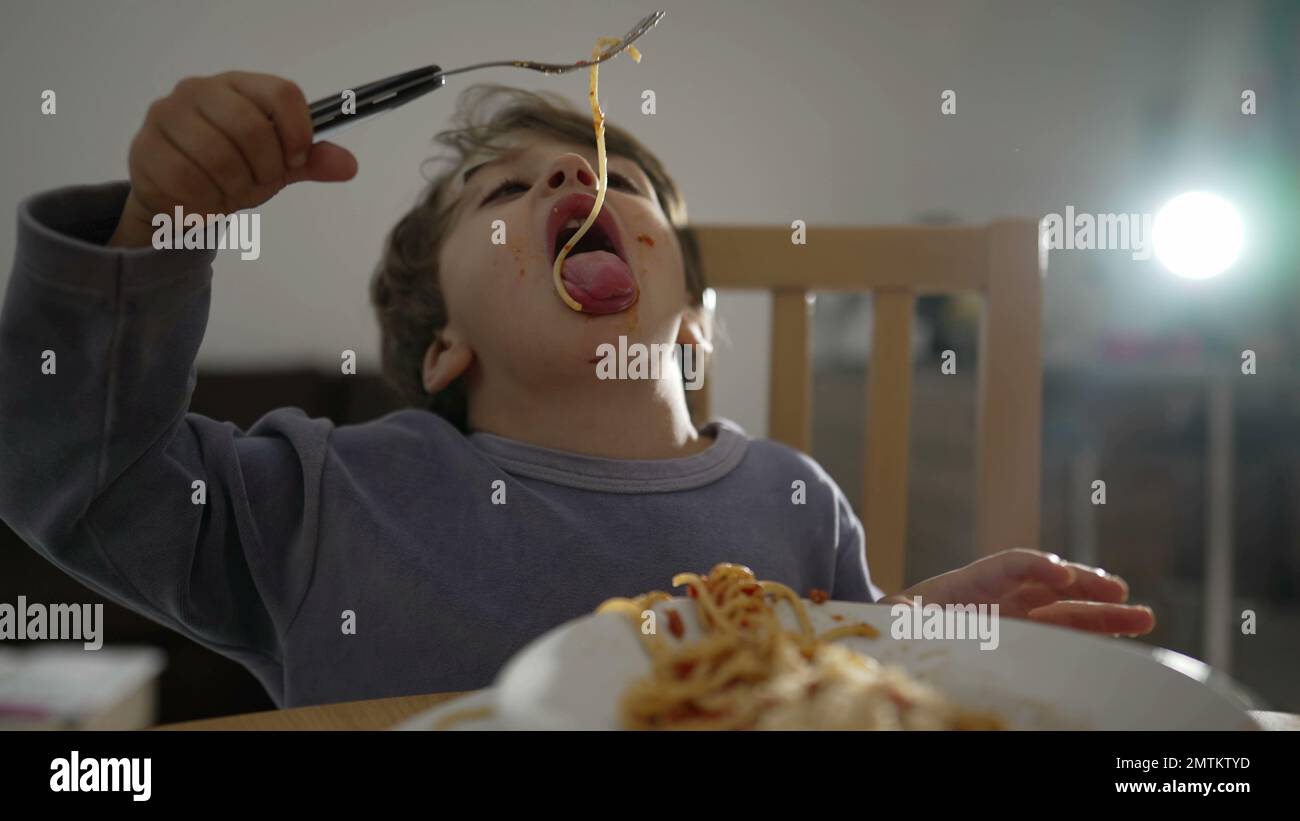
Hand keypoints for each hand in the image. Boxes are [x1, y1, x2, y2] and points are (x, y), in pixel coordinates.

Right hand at [109, 71, 357, 246]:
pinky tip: (205, 200)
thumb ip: (310, 161)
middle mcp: (200, 90)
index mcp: (240, 85)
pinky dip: (206, 199)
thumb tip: (349, 165)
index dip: (298, 133)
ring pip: (219, 156)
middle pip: (252, 127)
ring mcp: (168, 115)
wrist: (179, 198)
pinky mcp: (146, 147)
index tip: (294, 161)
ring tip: (230, 192)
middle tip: (259, 184)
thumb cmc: (232, 172)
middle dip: (265, 169)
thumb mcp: (277, 166)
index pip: (282, 93)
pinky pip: (187, 178)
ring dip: (234, 187)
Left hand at [881, 549, 1155, 636]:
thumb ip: (904, 612)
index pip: (1009, 565)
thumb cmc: (899, 622)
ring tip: (1145, 617)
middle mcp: (1001, 596)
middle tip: (1117, 589)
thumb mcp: (896, 616)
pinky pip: (1065, 635)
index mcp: (970, 584)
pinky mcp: (1027, 639)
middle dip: (1084, 584)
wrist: (903, 636)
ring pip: (1067, 611)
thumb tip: (904, 607)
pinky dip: (1094, 635)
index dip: (1035, 565)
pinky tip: (1126, 638)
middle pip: (1049, 584)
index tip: (1059, 574)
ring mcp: (1018, 617)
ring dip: (1105, 613)